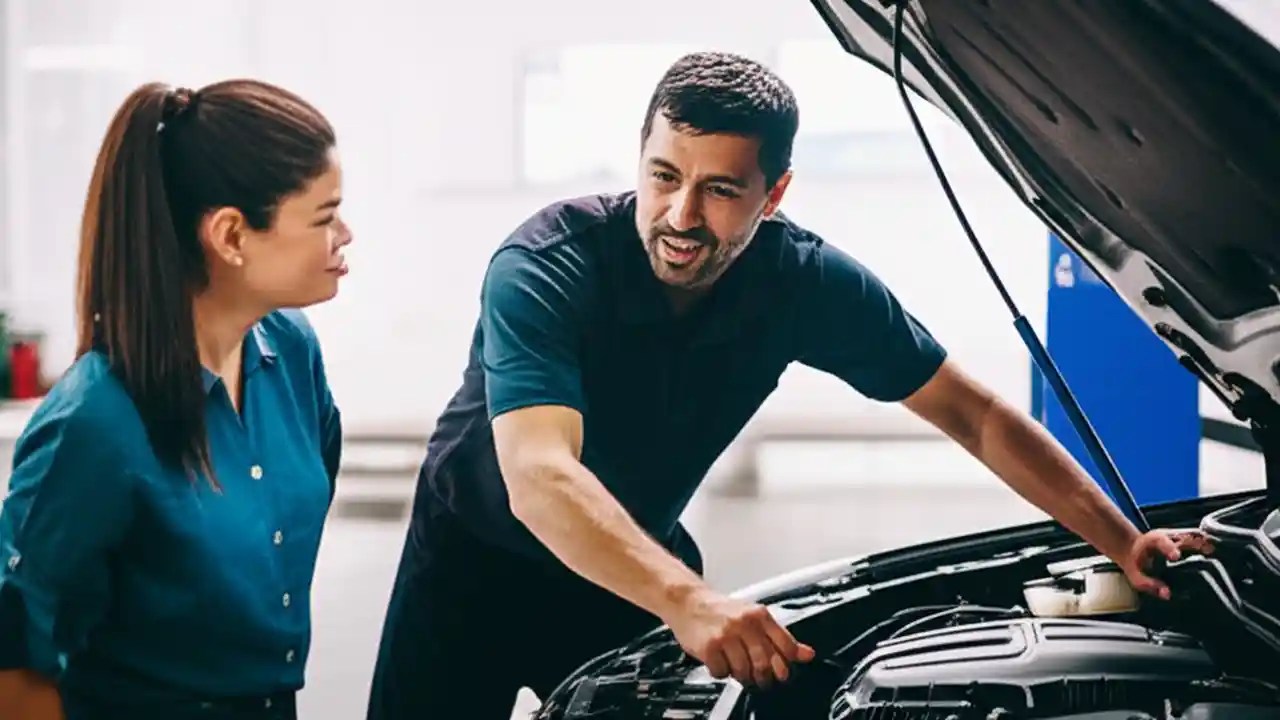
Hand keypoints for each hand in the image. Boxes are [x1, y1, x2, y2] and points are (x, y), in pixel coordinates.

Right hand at [664, 589, 814, 687]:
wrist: (687, 601)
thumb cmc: (721, 610)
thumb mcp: (753, 616)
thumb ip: (780, 636)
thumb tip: (807, 654)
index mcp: (759, 615)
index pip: (785, 646)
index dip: (785, 664)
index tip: (782, 672)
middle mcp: (744, 623)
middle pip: (765, 663)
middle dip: (763, 677)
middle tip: (758, 678)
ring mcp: (726, 635)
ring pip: (744, 671)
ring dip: (740, 675)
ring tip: (736, 667)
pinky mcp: (708, 646)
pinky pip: (722, 672)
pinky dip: (721, 672)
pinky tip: (719, 661)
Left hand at [1120, 528, 1215, 598]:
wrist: (1134, 547)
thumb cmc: (1136, 564)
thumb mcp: (1135, 575)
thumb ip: (1149, 584)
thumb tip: (1167, 594)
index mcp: (1152, 541)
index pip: (1162, 541)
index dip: (1169, 548)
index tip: (1176, 556)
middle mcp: (1168, 535)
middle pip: (1185, 535)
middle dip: (1198, 544)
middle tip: (1211, 556)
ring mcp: (1178, 535)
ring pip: (1196, 535)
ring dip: (1207, 543)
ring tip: (1220, 556)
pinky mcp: (1185, 537)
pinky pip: (1200, 538)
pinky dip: (1209, 544)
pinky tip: (1220, 554)